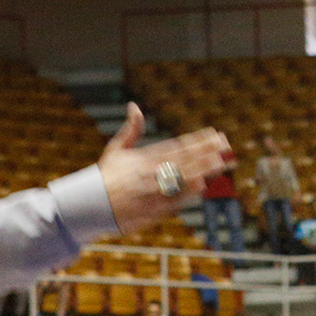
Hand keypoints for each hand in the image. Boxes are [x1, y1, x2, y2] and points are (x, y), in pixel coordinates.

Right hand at [98, 103, 230, 232]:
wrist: (89, 205)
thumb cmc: (105, 177)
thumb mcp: (116, 149)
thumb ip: (131, 129)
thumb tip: (133, 106)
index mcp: (145, 157)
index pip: (177, 146)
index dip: (198, 140)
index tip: (215, 134)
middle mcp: (150, 173)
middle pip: (185, 161)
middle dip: (207, 153)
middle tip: (227, 147)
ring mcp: (152, 191)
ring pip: (183, 179)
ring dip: (203, 171)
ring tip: (221, 163)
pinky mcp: (151, 209)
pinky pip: (174, 200)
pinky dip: (188, 193)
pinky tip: (204, 185)